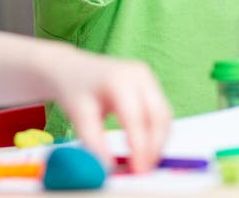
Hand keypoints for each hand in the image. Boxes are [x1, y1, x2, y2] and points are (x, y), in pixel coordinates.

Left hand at [44, 48, 171, 173]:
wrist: (73, 68)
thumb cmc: (75, 90)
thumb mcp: (78, 115)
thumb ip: (93, 142)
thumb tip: (107, 169)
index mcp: (119, 79)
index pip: (136, 117)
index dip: (140, 146)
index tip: (137, 169)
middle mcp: (139, 75)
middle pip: (158, 115)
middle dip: (155, 146)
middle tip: (143, 170)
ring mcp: (148, 78)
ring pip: (165, 115)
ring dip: (159, 141)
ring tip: (144, 162)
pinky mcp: (152, 84)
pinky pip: (162, 111)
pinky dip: (157, 132)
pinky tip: (146, 148)